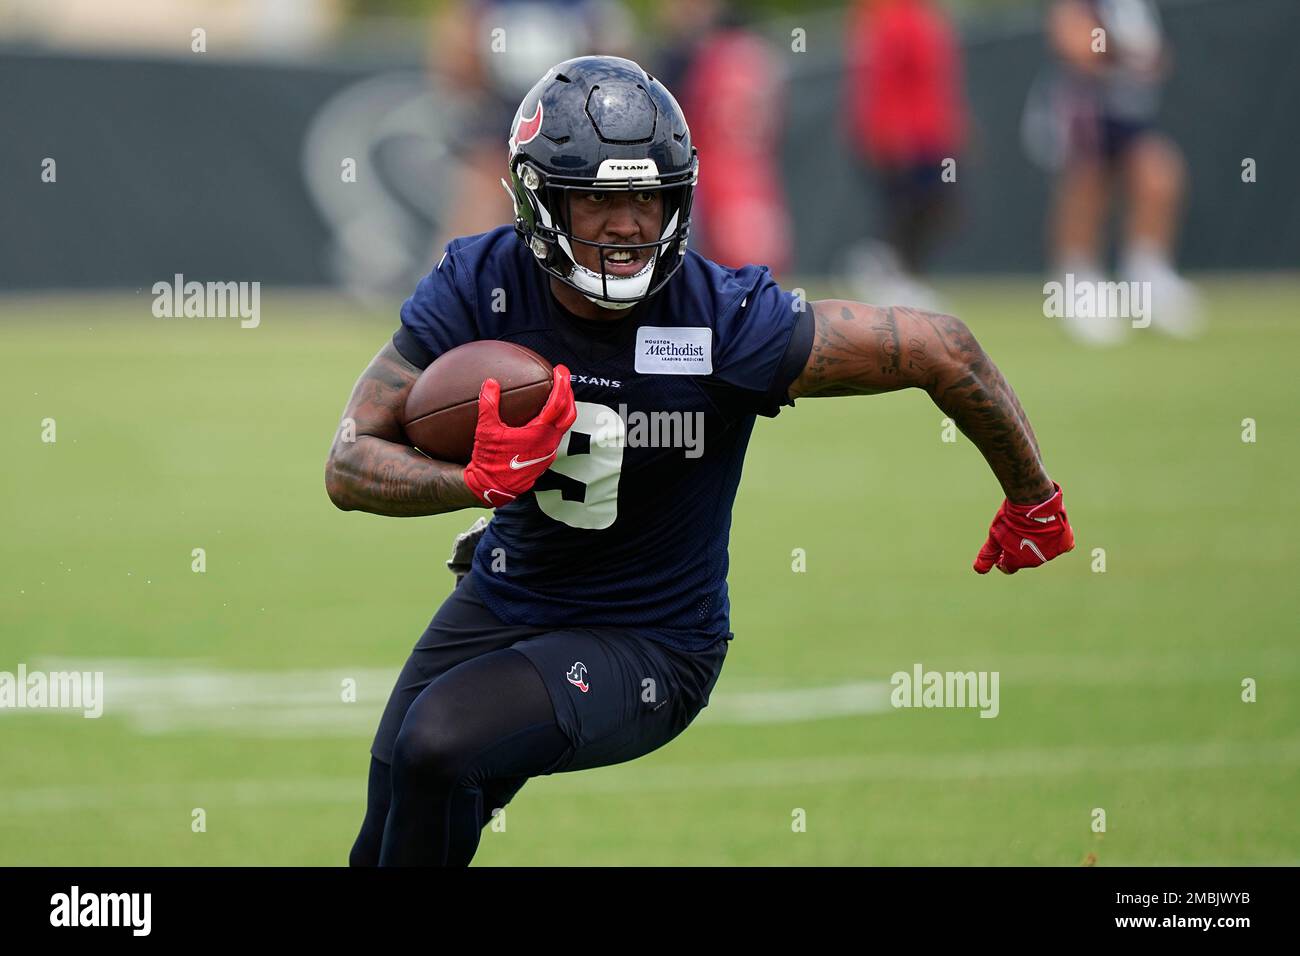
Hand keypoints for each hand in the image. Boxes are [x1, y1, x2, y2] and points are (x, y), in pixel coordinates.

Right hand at [462, 365, 575, 507]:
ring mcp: (549, 452)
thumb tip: (490, 382)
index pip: (558, 403)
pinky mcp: (544, 459)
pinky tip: (544, 417)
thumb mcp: (485, 431)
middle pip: (569, 414)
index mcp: (539, 433)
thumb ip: (488, 405)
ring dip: (564, 408)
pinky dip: (555, 421)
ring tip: (557, 394)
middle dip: (568, 394)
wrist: (491, 487)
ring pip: (564, 426)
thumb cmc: (489, 461)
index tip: (560, 370)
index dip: (562, 384)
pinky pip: (556, 435)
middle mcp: (549, 443)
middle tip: (562, 379)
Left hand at [973, 481, 1073, 573]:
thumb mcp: (995, 535)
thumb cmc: (1011, 518)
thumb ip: (988, 555)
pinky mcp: (1064, 543)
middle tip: (1016, 534)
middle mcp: (1035, 561)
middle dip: (1019, 550)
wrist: (1032, 500)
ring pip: (1043, 552)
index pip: (1008, 567)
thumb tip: (979, 570)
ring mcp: (1051, 553)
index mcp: (1017, 561)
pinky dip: (1056, 541)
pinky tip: (1050, 532)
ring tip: (1031, 529)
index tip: (1002, 550)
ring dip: (1037, 544)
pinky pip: (1062, 547)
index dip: (1002, 559)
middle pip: (1025, 560)